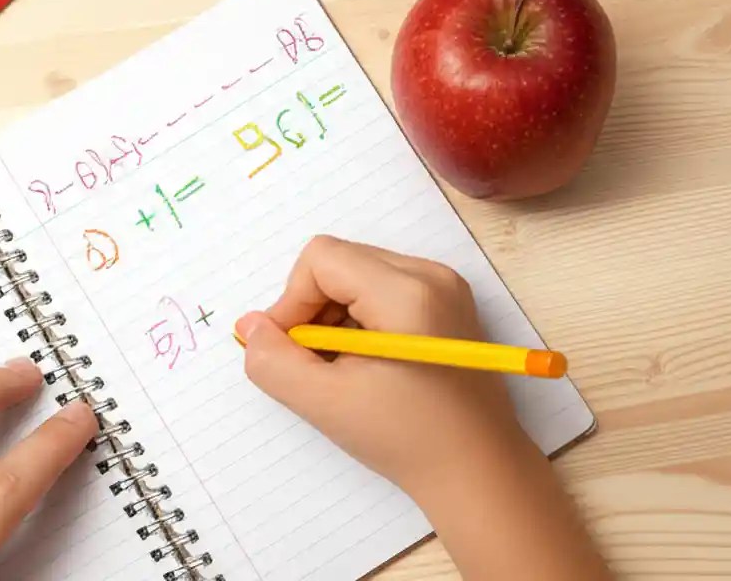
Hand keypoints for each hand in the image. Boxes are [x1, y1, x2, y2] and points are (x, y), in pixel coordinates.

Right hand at [237, 235, 610, 579]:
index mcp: (407, 291)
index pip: (321, 259)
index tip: (292, 350)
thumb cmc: (408, 439)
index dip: (292, 301)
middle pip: (341, 262)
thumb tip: (250, 327)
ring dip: (335, 316)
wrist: (479, 471)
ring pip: (360, 275)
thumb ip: (274, 361)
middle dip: (314, 308)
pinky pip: (385, 290)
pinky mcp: (449, 305)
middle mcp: (431, 275)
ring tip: (343, 369)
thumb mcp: (326, 403)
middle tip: (315, 363)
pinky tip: (367, 366)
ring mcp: (445, 288)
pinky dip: (361, 321)